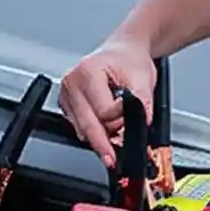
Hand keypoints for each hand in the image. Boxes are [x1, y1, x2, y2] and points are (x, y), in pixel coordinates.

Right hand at [59, 41, 156, 168]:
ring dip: (99, 136)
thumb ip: (143, 102)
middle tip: (113, 158)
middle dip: (105, 141)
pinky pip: (78, 126)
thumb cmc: (130, 60)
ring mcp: (66, 94)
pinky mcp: (66, 104)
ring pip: (81, 129)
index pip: (103, 110)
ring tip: (116, 133)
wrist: (124, 52)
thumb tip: (141, 122)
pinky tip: (105, 127)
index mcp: (87, 72)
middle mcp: (71, 83)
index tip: (133, 115)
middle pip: (87, 124)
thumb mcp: (143, 78)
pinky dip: (93, 131)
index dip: (120, 118)